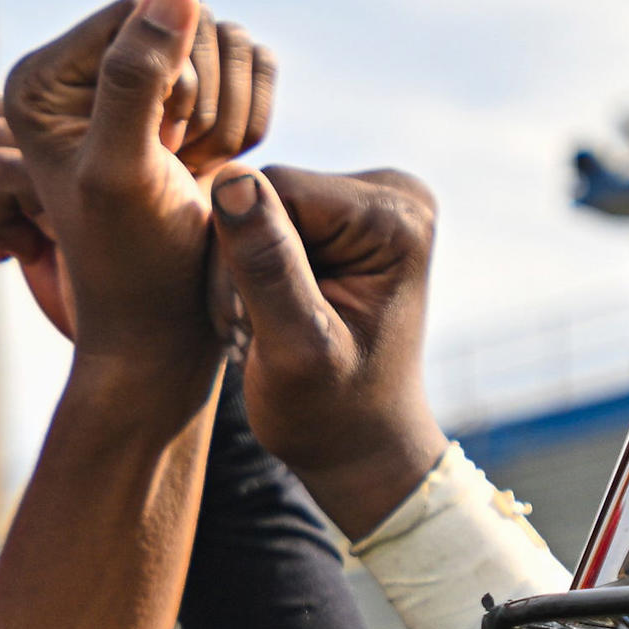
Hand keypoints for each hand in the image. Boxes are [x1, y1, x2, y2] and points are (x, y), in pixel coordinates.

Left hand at [0, 41, 273, 343]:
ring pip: (226, 37)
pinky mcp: (191, 97)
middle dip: (201, 98)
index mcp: (40, 79)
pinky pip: (254, 62)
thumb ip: (136, 81)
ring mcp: (143, 81)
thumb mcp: (124, 171)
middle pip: (184, 19)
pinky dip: (252, 116)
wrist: (170, 319)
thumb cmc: (135, 258)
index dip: (172, 77)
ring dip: (229, 112)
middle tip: (174, 165)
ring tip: (192, 168)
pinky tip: (220, 163)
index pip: (138, 11)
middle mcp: (85, 70)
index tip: (156, 149)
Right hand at [209, 163, 448, 537]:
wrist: (358, 447)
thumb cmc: (331, 414)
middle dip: (237, 263)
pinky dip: (244, 270)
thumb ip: (268, 267)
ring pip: (252, 206)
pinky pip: (260, 219)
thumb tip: (232, 181)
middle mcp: (391, 193)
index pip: (277, 190)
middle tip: (247, 333)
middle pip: (265, 192)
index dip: (238, 252)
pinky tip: (257, 314)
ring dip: (235, 271)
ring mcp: (366, 202)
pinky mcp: (338, 218)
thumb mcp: (296, 349)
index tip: (245, 324)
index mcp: (397, 217)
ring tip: (252, 330)